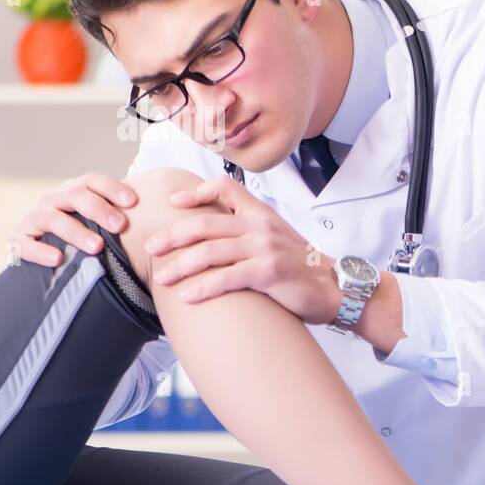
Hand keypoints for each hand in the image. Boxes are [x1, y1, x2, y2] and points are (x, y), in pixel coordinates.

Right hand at [9, 173, 137, 265]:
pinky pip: (24, 243)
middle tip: (120, 226)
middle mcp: (53, 200)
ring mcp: (34, 219)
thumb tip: (169, 212)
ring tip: (96, 247)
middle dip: (98, 209)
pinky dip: (40, 251)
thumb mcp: (103, 225)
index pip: (93, 181)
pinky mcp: (18, 241)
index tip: (134, 202)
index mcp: (75, 192)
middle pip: (75, 195)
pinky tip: (58, 259)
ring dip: (75, 231)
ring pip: (51, 218)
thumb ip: (125, 218)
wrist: (46, 258)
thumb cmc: (86, 239)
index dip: (112, 188)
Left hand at [145, 175, 342, 323]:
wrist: (334, 288)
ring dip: (180, 266)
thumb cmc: (301, 268)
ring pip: (210, 252)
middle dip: (172, 236)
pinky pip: (226, 278)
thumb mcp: (277, 238)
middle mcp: (261, 226)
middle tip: (150, 248)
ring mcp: (265, 247)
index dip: (195, 191)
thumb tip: (215, 237)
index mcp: (262, 213)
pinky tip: (187, 297)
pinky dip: (203, 287)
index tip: (172, 202)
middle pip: (205, 223)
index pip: (225, 187)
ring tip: (162, 278)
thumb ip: (249, 231)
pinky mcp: (268, 272)